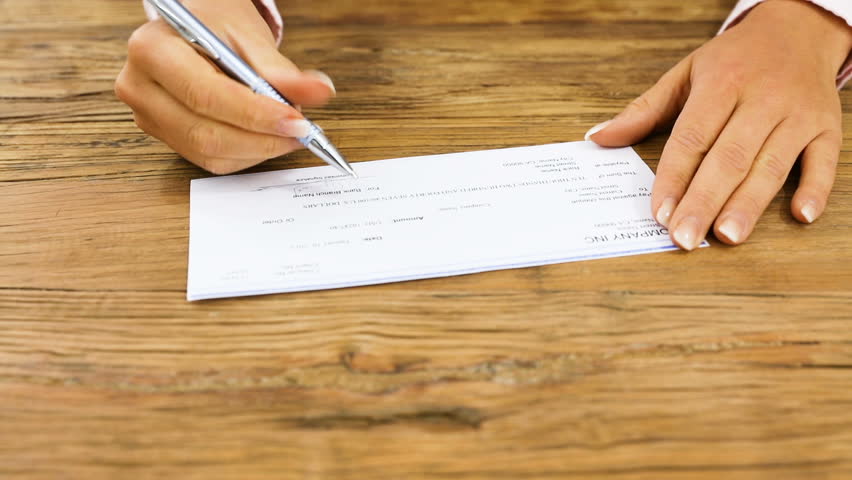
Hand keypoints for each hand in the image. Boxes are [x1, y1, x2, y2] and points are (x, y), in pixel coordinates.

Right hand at [115, 0, 335, 173]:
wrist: (196, 27)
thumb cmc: (216, 23)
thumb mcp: (249, 35)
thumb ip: (281, 70)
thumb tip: (320, 92)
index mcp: (152, 51)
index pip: (206, 96)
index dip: (255, 115)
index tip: (296, 121)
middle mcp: (140, 87)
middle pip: (205, 133)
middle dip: (261, 138)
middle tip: (301, 132)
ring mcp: (148, 116)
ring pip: (207, 153)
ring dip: (257, 150)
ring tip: (289, 133)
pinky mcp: (164, 136)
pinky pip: (208, 160)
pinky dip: (245, 155)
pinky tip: (267, 139)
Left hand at [586, 0, 851, 249]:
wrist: (797, 30)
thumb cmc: (734, 61)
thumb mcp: (685, 74)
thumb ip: (643, 110)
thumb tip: (598, 137)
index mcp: (721, 84)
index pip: (692, 137)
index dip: (674, 177)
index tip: (659, 212)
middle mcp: (762, 99)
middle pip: (729, 157)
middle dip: (704, 201)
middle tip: (686, 238)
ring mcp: (798, 114)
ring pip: (772, 164)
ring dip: (750, 203)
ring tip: (728, 235)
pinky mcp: (827, 126)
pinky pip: (824, 160)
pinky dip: (815, 188)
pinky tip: (800, 215)